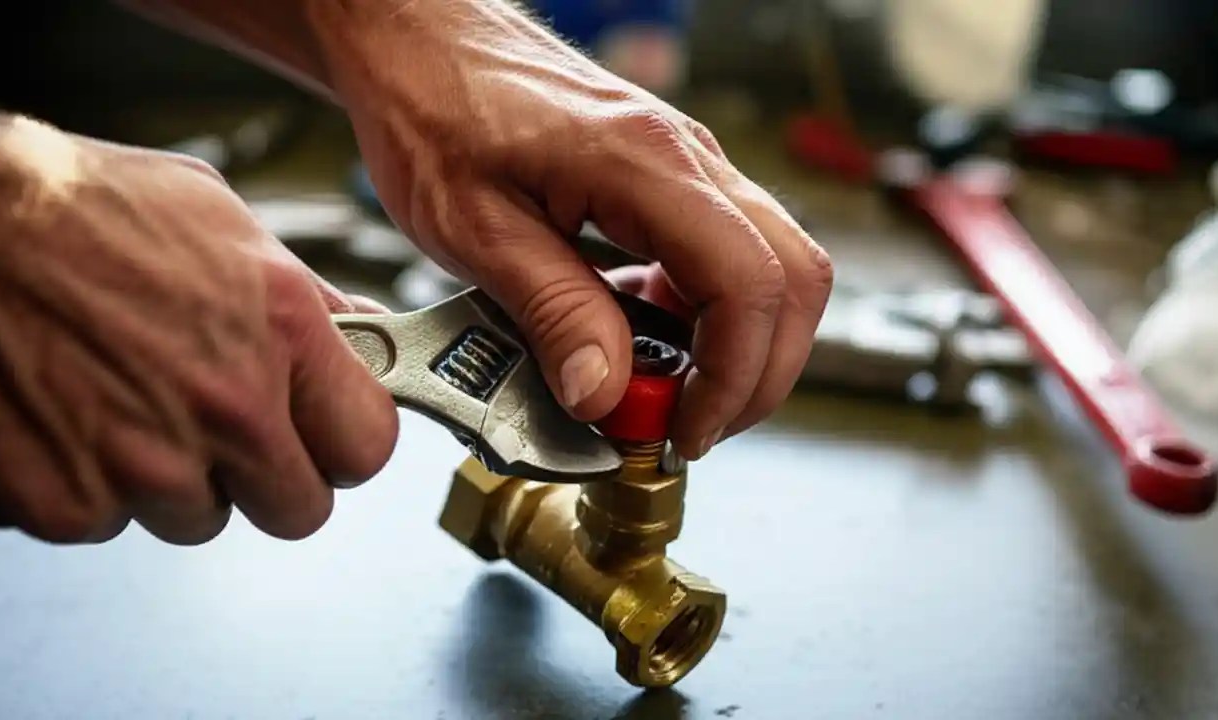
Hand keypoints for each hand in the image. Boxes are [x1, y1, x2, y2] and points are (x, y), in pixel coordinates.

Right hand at [0, 111, 397, 543]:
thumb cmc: (77, 205)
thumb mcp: (224, 223)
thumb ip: (309, 297)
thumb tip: (365, 332)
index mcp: (282, 330)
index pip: (367, 449)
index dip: (343, 442)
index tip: (324, 434)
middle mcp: (226, 406)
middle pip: (296, 509)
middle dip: (266, 475)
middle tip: (222, 427)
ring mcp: (147, 462)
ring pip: (197, 518)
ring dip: (171, 478)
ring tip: (124, 399)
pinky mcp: (67, 501)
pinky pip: (107, 522)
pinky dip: (88, 484)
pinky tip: (66, 416)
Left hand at [309, 0, 832, 459]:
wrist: (425, 43)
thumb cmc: (438, 110)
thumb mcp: (474, 229)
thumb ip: (551, 313)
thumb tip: (604, 397)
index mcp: (646, 163)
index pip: (749, 283)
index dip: (734, 377)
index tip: (682, 431)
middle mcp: (690, 159)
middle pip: (792, 280)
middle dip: (756, 375)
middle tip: (687, 428)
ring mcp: (691, 166)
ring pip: (771, 270)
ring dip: (737, 348)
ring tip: (665, 395)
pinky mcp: (674, 181)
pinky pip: (727, 257)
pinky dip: (706, 317)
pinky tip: (646, 340)